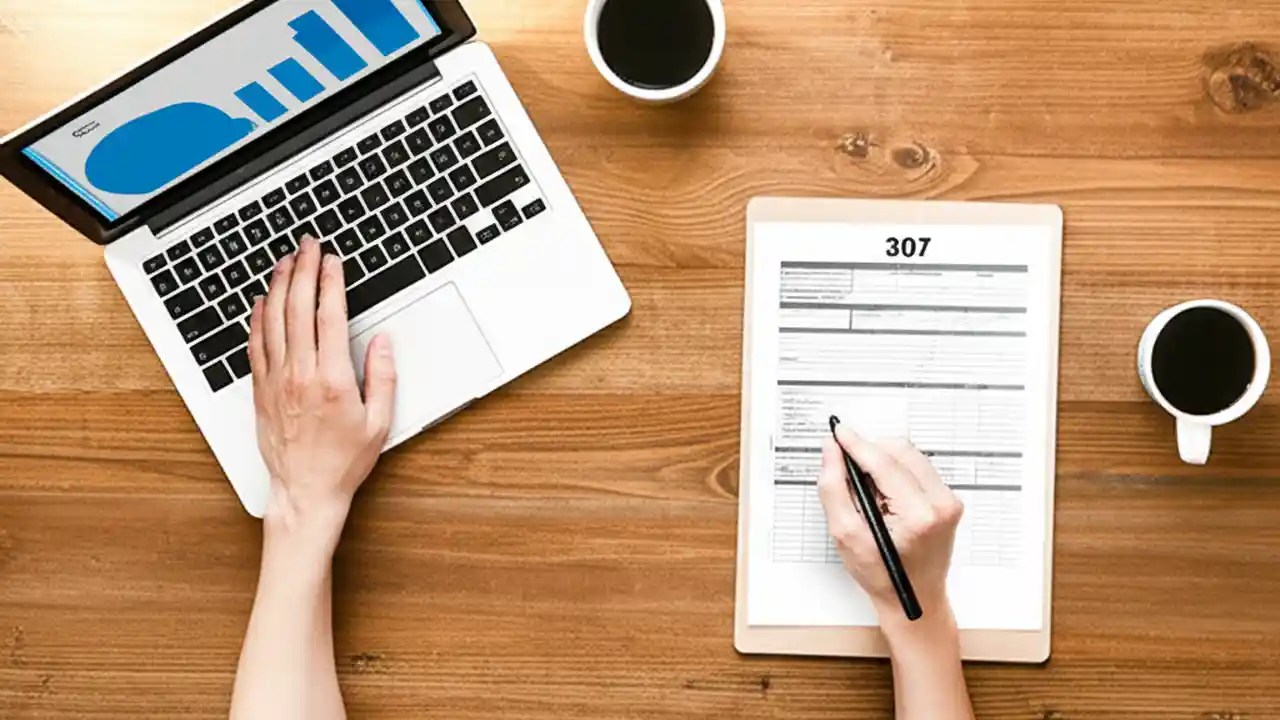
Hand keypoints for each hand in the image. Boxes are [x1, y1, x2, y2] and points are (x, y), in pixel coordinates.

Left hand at [249, 238, 396, 545]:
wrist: (305, 492)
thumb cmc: (343, 461)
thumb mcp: (379, 422)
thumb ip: (383, 377)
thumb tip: (382, 342)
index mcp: (332, 379)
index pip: (329, 317)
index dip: (331, 283)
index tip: (333, 261)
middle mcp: (299, 375)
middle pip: (298, 309)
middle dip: (303, 271)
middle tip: (307, 246)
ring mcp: (275, 381)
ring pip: (273, 321)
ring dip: (279, 286)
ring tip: (285, 262)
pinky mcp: (260, 391)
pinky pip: (255, 345)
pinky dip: (258, 318)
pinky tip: (262, 301)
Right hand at [817, 426, 963, 622]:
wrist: (915, 599)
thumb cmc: (884, 577)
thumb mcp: (847, 535)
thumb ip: (834, 488)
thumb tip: (832, 453)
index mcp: (919, 515)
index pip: (884, 462)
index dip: (857, 444)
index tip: (839, 434)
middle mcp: (941, 504)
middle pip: (899, 451)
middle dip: (869, 453)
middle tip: (848, 470)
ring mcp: (949, 501)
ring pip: (910, 455)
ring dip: (883, 463)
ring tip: (868, 493)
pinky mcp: (949, 500)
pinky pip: (918, 468)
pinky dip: (896, 473)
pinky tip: (884, 497)